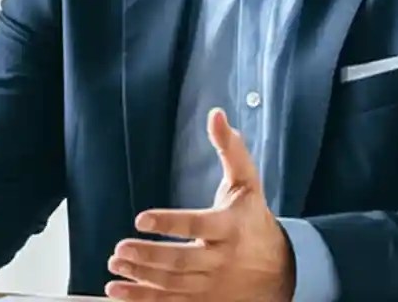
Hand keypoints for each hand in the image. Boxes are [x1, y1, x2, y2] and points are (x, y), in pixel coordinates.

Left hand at [106, 109, 294, 301]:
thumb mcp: (247, 183)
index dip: (169, 223)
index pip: (197, 225)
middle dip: (149, 256)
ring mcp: (213, 284)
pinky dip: (142, 300)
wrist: (282, 270)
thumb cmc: (254, 219)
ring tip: (115, 265)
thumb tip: (217, 114)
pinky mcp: (205, 301)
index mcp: (230, 227)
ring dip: (141, 277)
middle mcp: (221, 259)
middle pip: (182, 261)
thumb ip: (230, 150)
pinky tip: (117, 291)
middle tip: (119, 248)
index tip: (141, 218)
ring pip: (174, 285)